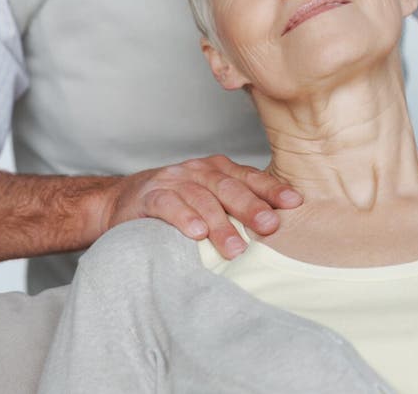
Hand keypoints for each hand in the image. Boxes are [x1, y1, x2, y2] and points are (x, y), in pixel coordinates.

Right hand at [97, 154, 302, 258]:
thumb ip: (237, 205)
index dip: (271, 189)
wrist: (123, 201)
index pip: (249, 177)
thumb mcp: (210, 199)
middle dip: (250, 207)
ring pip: (201, 199)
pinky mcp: (149, 196)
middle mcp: (197, 171)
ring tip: (236, 248)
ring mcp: (172, 181)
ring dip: (220, 224)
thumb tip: (279, 225)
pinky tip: (196, 234)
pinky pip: (168, 205)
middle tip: (269, 227)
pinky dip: (183, 218)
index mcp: (217, 169)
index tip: (294, 203)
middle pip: (228, 187)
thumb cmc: (178, 204)